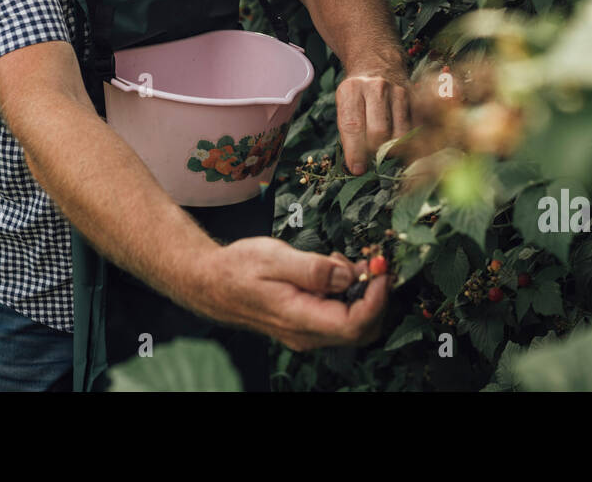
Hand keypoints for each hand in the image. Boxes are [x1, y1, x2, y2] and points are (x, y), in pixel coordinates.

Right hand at [190, 238, 387, 350]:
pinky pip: (339, 317)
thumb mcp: (275, 257)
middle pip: (363, 330)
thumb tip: (347, 275)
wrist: (210, 282)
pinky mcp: (306, 324)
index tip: (381, 269)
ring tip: (345, 260)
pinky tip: (334, 269)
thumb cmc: (238, 267)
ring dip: (363, 293)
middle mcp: (306, 334)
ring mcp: (306, 333)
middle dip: (377, 296)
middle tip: (371, 262)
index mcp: (299, 319)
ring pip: (354, 325)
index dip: (377, 298)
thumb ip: (313, 269)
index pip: (355, 324)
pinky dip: (349, 294)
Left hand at [336, 71, 412, 174]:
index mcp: (351, 90)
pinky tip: (399, 141)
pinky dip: (407, 141)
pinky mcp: (414, 98)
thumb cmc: (357, 91)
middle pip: (379, 132)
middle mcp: (376, 88)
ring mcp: (398, 91)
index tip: (357, 169)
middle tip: (372, 159)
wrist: (377, 62)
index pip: (353, 126)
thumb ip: (349, 132)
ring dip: (392, 149)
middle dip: (375, 152)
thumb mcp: (344, 104)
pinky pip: (413, 128)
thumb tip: (357, 165)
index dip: (355, 152)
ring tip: (385, 149)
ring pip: (399, 134)